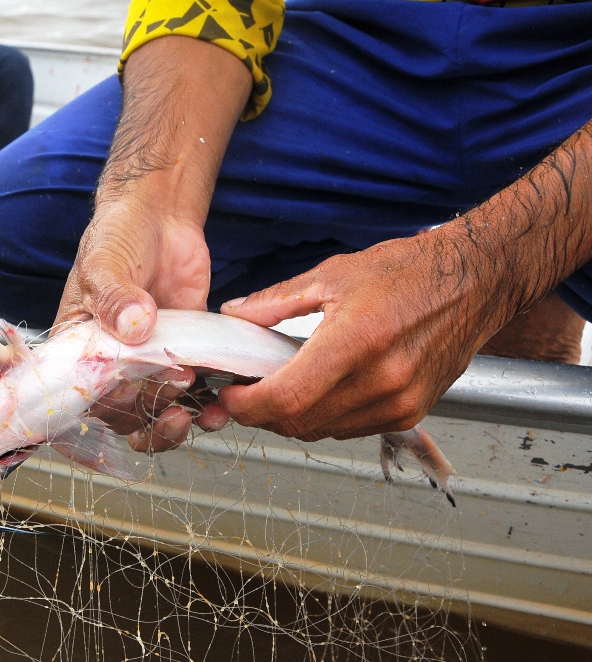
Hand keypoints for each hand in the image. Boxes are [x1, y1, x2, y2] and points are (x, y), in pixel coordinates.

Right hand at [57, 204, 228, 451]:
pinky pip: (193, 393)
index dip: (114, 406)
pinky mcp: (184, 354)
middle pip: (126, 417)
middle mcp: (113, 364)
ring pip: (159, 414)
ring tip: (203, 414)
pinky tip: (221, 405)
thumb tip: (133, 327)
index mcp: (80, 349)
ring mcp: (150, 363)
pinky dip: (207, 405)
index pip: (89, 396)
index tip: (139, 391)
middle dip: (152, 420)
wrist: (160, 216)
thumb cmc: (118, 236)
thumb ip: (115, 296)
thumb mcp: (106, 262)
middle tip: (177, 407)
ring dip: (181, 424)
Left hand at [216, 227, 505, 441]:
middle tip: (244, 391)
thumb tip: (234, 316)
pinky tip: (314, 392)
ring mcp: (400, 402)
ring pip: (321, 431)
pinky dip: (321, 418)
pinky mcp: (410, 413)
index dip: (247, 405)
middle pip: (299, 422)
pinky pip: (349, 430)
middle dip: (261, 413)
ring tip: (276, 388)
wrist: (474, 282)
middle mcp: (382, 380)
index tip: (230, 394)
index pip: (287, 398)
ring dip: (289, 418)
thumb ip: (275, 302)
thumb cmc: (409, 272)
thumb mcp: (332, 273)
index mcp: (358, 340)